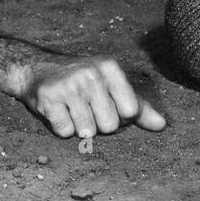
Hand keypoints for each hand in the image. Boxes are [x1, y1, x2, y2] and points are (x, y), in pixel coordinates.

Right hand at [17, 56, 167, 137]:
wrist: (37, 69)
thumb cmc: (82, 81)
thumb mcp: (111, 85)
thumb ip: (138, 106)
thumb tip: (162, 125)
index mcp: (110, 68)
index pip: (131, 110)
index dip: (120, 115)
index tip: (107, 104)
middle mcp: (91, 73)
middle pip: (110, 126)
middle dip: (99, 123)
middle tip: (86, 106)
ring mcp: (69, 85)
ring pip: (88, 132)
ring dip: (80, 127)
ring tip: (72, 108)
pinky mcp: (49, 99)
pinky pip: (66, 132)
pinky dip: (62, 128)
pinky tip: (59, 111)